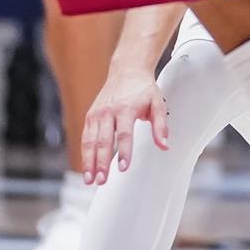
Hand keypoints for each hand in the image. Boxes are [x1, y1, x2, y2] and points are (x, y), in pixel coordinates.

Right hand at [80, 71, 169, 185]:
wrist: (127, 70)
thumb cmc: (143, 89)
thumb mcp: (158, 104)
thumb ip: (160, 126)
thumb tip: (164, 146)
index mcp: (126, 109)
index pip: (124, 134)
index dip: (123, 152)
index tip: (123, 167)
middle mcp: (108, 112)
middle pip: (103, 140)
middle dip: (102, 162)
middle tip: (102, 180)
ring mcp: (97, 114)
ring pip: (90, 141)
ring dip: (89, 162)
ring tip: (90, 180)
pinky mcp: (90, 116)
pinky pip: (85, 138)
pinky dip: (85, 154)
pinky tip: (86, 168)